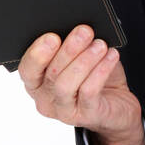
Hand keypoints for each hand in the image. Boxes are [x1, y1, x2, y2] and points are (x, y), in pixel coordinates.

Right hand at [18, 25, 144, 144]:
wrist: (117, 104)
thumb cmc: (95, 78)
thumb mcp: (80, 58)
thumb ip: (72, 46)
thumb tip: (76, 27)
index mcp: (37, 82)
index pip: (27, 69)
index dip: (37, 53)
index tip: (52, 36)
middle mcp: (46, 99)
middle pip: (50, 74)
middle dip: (68, 50)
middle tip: (84, 31)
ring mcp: (64, 111)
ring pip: (65, 85)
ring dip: (84, 61)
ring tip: (100, 45)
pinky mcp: (86, 116)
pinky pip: (89, 92)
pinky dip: (100, 71)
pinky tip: (110, 56)